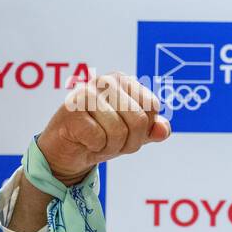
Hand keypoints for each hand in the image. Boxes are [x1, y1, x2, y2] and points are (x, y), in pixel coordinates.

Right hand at [37, 72, 169, 185]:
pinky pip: (99, 138)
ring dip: (111, 146)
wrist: (68, 151)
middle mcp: (106, 81)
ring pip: (119, 131)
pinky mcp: (71, 110)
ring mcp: (86, 93)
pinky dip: (95, 147)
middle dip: (129, 141)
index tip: (127, 130)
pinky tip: (84, 140)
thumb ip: (153, 130)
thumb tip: (163, 129)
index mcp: (124, 81)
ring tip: (97, 140)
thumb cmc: (102, 136)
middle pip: (138, 120)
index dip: (144, 128)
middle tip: (111, 140)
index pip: (152, 107)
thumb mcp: (134, 134)